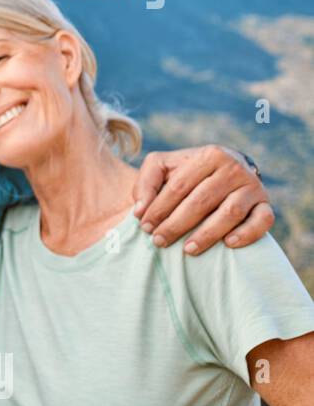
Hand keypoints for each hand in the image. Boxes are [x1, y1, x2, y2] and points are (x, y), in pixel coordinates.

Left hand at [132, 146, 271, 254]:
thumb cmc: (188, 172)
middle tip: (158, 241)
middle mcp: (234, 168)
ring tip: (187, 250)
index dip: (159, 209)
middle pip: (201, 201)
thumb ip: (146, 182)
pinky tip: (228, 244)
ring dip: (207, 234)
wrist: (226, 172)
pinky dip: (247, 233)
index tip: (144, 227)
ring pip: (230, 213)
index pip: (179, 186)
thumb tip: (140, 210)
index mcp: (209, 155)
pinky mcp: (265, 204)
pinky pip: (263, 221)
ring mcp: (253, 186)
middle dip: (176, 224)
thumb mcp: (163, 166)